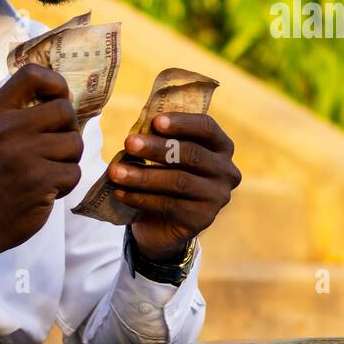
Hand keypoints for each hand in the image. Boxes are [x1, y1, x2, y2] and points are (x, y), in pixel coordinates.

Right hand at [0, 64, 84, 276]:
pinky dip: (65, 184)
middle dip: (68, 131)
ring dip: (68, 161)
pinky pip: (74, 172)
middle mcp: (4, 129)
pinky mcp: (37, 180)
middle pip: (64, 110)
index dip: (55, 82)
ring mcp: (20, 154)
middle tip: (52, 149)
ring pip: (74, 143)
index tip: (59, 98)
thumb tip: (69, 93)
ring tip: (45, 171)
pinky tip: (44, 190)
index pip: (31, 74)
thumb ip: (25, 110)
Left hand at [108, 112, 241, 260]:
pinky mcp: (203, 219)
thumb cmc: (166, 175)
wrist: (164, 222)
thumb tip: (139, 130)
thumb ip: (161, 139)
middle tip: (129, 143)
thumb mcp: (167, 154)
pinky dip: (141, 198)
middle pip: (192, 154)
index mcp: (221, 146)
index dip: (182, 123)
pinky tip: (120, 192)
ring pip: (179, 181)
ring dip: (144, 175)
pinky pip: (169, 205)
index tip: (155, 122)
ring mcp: (218, 197)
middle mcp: (226, 171)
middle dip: (158, 148)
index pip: (207, 128)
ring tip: (116, 171)